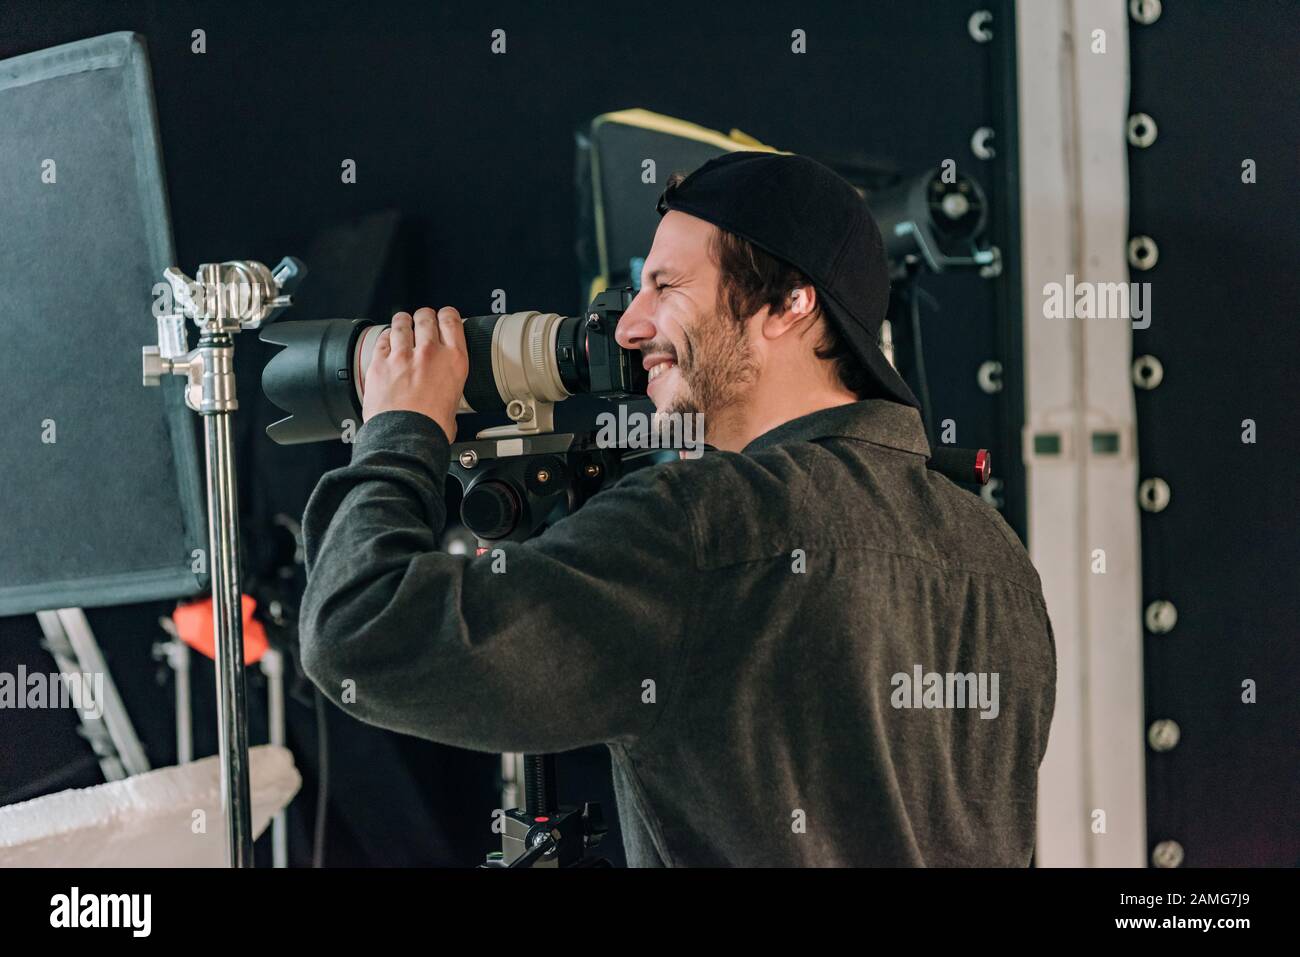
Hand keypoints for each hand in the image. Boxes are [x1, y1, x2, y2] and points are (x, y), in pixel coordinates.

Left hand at [361, 306, 467, 442]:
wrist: (405, 436)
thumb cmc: (430, 428)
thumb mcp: (455, 406)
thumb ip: (449, 394)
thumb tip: (445, 402)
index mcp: (454, 361)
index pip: (452, 322)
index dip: (447, 315)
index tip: (445, 316)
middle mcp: (429, 353)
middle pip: (426, 317)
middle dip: (424, 316)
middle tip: (422, 320)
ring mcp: (403, 356)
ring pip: (402, 324)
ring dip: (403, 322)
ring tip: (402, 323)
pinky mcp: (380, 362)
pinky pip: (382, 340)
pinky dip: (385, 338)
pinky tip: (387, 340)